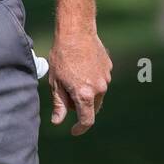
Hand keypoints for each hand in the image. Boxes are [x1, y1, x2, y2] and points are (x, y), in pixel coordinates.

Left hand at [48, 0, 111, 135]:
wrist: (76, 32)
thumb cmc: (62, 57)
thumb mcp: (55, 83)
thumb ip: (59, 104)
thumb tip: (57, 122)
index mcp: (85, 95)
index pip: (87, 120)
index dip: (80, 128)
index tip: (74, 131)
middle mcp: (99, 89)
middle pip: (92, 107)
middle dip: (81, 107)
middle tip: (65, 92)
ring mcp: (106, 78)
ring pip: (97, 94)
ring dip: (86, 92)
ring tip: (72, 75)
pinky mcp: (109, 68)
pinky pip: (100, 80)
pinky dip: (91, 80)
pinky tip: (81, 66)